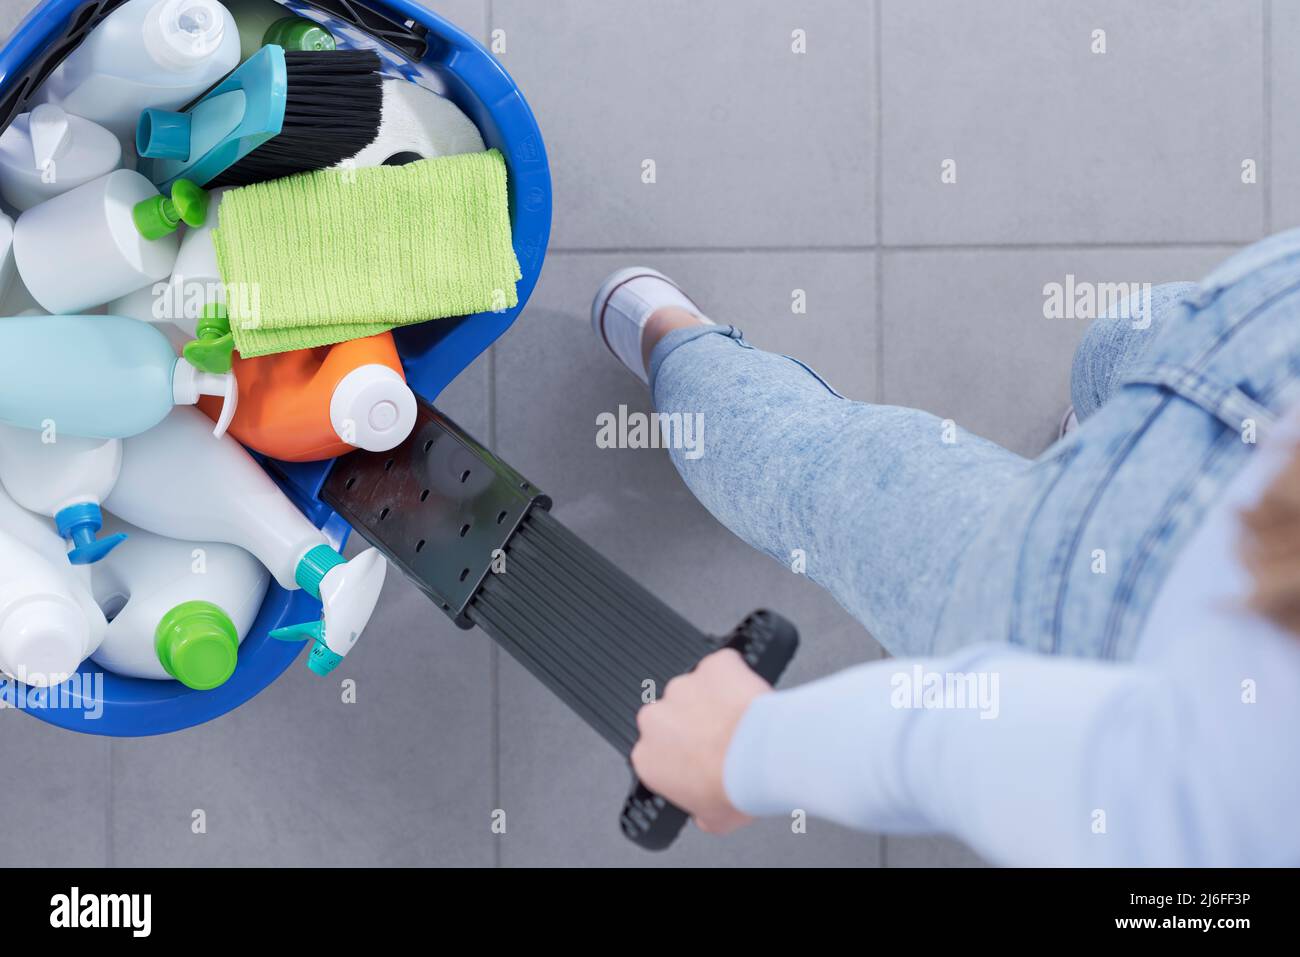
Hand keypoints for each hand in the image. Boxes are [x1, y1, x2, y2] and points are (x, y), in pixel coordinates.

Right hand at [630, 648, 771, 834]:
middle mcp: (657, 718)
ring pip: (698, 689)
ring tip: (742, 722)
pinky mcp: (712, 665)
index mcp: (648, 757)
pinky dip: (735, 678)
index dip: (681, 756)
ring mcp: (683, 686)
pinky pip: (723, 668)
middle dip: (692, 723)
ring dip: (715, 700)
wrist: (766, 757)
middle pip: (672, 716)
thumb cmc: (739, 787)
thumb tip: (705, 812)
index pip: (657, 752)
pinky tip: (749, 699)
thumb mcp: (714, 820)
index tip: (699, 760)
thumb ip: (699, 811)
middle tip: (723, 740)